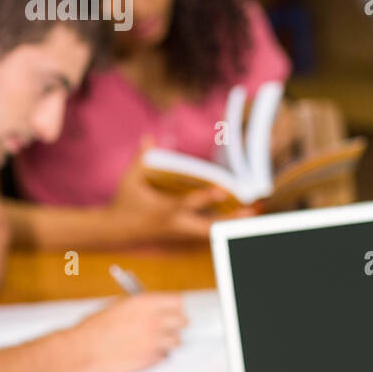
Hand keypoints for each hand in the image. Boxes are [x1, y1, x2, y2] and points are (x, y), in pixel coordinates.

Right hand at [66, 292, 187, 371]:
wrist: (81, 350)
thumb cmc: (95, 327)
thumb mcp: (119, 306)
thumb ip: (141, 307)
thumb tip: (157, 309)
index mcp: (146, 303)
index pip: (178, 302)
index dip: (174, 307)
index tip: (171, 312)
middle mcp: (154, 320)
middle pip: (183, 321)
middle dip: (176, 325)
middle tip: (167, 328)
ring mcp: (154, 341)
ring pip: (177, 341)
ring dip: (167, 342)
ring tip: (152, 342)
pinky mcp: (150, 359)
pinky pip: (164, 356)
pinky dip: (157, 356)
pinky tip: (142, 353)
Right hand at [111, 136, 252, 241]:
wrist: (118, 230)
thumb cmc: (126, 201)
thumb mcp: (129, 179)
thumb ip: (141, 159)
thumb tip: (149, 137)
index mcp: (164, 210)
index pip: (188, 204)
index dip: (206, 197)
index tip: (223, 190)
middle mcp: (177, 223)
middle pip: (209, 226)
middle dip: (230, 219)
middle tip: (250, 209)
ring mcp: (182, 231)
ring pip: (212, 231)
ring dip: (233, 222)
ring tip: (254, 212)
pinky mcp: (184, 234)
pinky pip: (208, 232)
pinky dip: (225, 225)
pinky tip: (243, 217)